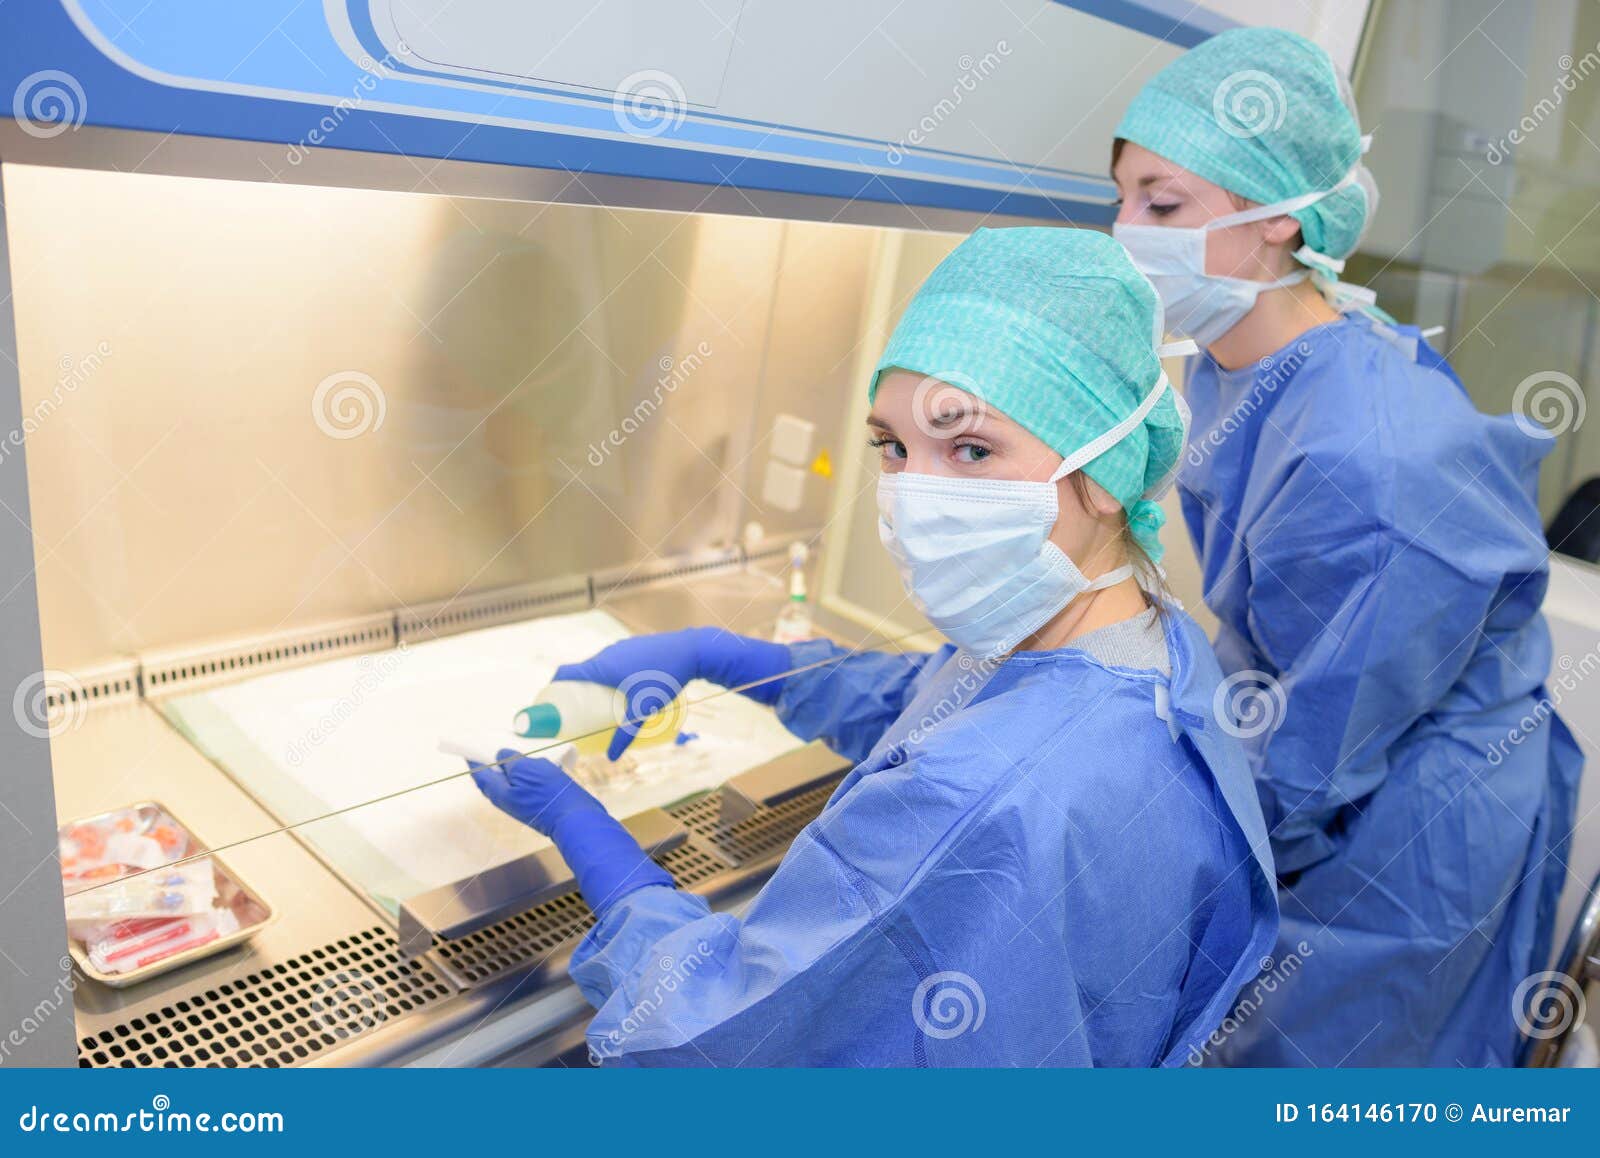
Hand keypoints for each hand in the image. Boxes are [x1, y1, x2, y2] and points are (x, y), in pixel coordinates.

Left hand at [471, 750, 599, 836]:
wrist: (574, 818)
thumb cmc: (548, 792)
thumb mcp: (527, 769)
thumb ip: (510, 762)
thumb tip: (500, 757)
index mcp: (499, 793)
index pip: (480, 776)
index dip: (473, 762)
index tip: (469, 749)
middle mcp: (506, 801)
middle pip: (491, 781)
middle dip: (488, 766)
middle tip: (489, 749)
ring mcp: (520, 804)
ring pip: (507, 784)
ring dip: (506, 770)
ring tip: (511, 755)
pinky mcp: (534, 805)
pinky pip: (521, 787)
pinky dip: (519, 775)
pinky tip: (529, 767)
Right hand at [554, 627, 792, 757]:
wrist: (692, 650)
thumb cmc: (664, 677)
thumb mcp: (643, 709)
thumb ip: (626, 734)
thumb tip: (611, 757)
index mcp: (600, 666)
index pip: (565, 673)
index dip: (553, 688)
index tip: (550, 705)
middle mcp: (606, 653)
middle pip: (580, 672)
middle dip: (574, 692)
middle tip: (575, 714)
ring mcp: (621, 648)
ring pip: (598, 667)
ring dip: (593, 684)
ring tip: (597, 706)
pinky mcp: (635, 647)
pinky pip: (613, 662)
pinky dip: (608, 676)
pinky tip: (621, 690)